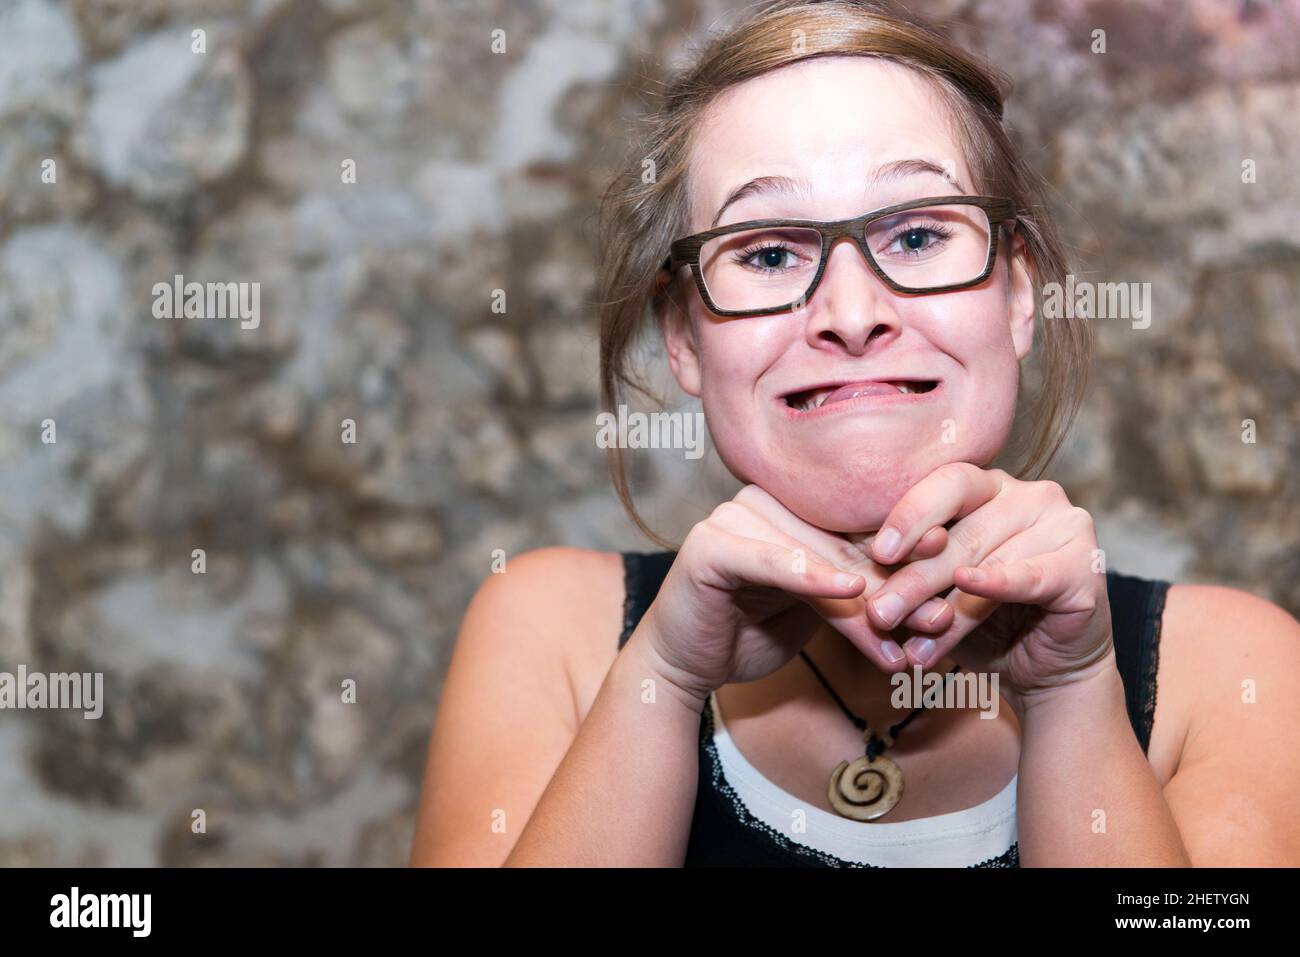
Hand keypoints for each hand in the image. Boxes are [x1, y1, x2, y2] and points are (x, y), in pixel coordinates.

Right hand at [636, 484, 951, 702]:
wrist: (684, 663)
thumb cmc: (752, 631)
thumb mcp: (820, 612)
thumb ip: (861, 596)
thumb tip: (936, 605)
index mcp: (790, 504)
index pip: (859, 527)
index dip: (909, 553)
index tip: (959, 576)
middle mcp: (763, 499)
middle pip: (842, 543)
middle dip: (896, 585)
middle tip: (942, 618)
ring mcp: (733, 516)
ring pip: (815, 556)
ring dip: (866, 596)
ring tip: (908, 633)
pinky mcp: (709, 545)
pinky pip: (770, 560)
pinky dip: (811, 576)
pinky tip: (850, 591)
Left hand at [861, 463, 1114, 710]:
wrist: (1046, 671)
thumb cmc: (983, 623)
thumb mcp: (937, 593)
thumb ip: (909, 569)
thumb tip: (856, 564)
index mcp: (988, 487)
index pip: (945, 484)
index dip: (909, 515)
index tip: (877, 554)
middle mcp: (1028, 494)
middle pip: (962, 531)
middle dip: (915, 577)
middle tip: (880, 613)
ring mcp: (1062, 523)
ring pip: (989, 560)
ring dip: (944, 605)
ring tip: (912, 642)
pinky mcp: (1084, 563)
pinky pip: (1031, 573)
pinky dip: (997, 582)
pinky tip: (969, 586)